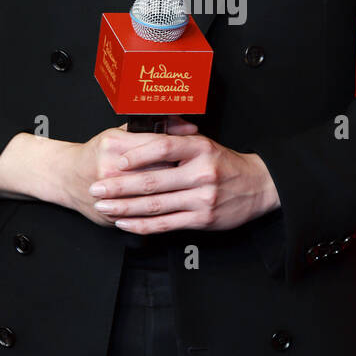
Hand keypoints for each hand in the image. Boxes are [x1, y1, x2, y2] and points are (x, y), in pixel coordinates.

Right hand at [54, 118, 199, 227]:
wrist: (66, 176)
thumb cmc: (96, 153)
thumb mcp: (121, 132)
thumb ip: (153, 129)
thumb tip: (188, 127)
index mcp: (115, 143)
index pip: (157, 146)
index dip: (180, 152)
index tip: (195, 155)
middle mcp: (110, 167)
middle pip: (158, 172)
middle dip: (180, 175)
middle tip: (195, 176)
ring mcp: (109, 193)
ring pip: (152, 196)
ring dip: (172, 196)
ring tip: (186, 192)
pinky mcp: (109, 212)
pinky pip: (141, 214)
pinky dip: (159, 213)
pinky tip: (171, 208)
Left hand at [86, 130, 280, 233]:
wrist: (259, 186)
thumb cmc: (225, 164)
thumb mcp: (205, 143)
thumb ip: (176, 138)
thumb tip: (142, 131)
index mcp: (200, 148)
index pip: (164, 148)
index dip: (138, 155)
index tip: (117, 161)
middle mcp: (201, 173)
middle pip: (153, 181)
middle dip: (120, 186)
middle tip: (97, 187)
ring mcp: (202, 198)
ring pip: (156, 205)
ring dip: (125, 207)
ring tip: (104, 205)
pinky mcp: (202, 219)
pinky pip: (166, 224)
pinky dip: (142, 225)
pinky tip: (125, 222)